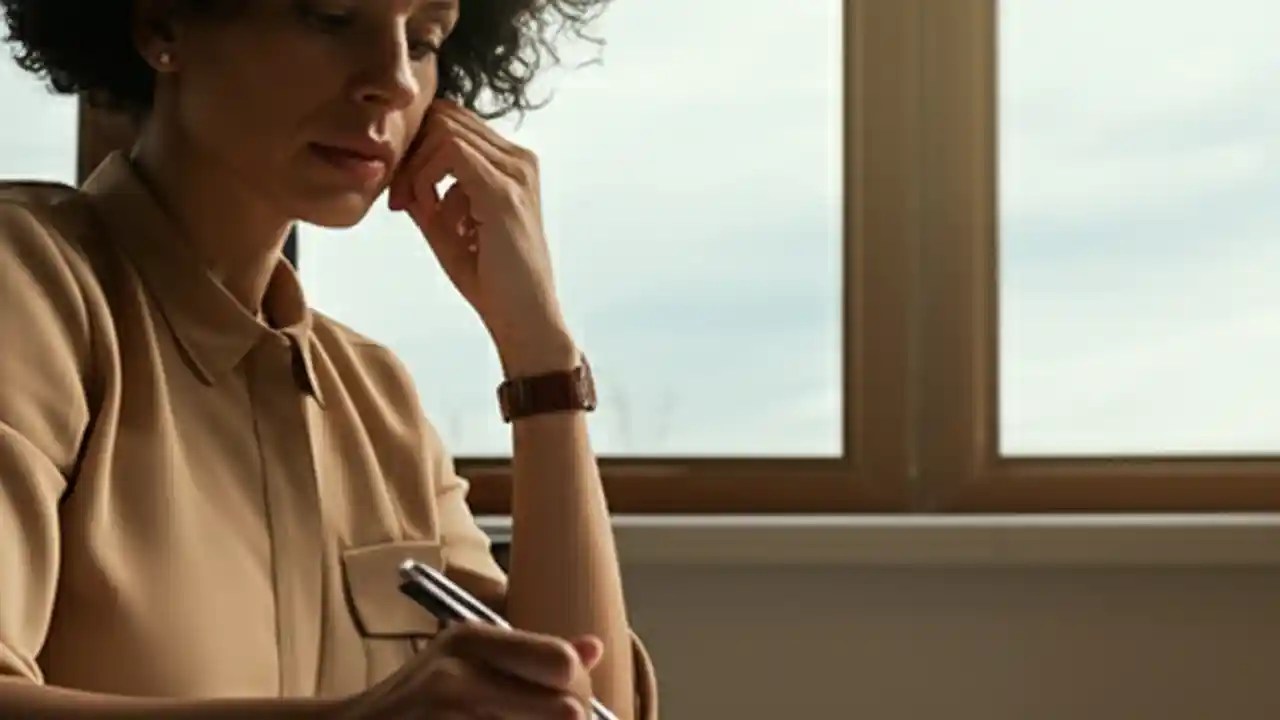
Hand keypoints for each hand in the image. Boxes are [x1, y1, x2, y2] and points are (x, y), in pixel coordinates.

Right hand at [326, 622, 603, 719]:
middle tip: (540, 717)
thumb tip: (594, 649)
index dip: (575, 693)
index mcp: (469, 640)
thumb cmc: (420, 700)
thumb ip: (534, 656)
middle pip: (562, 710)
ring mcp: (443, 718)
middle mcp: (456, 679)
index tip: (569, 707)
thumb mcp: (469, 662)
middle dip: (565, 718)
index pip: (562, 664)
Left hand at [388, 98, 572, 369]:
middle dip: (412, 154)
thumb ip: (426, 195)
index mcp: (512, 164)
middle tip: (402, 200)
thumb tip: (397, 171)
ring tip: (415, 209)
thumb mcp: (448, 227)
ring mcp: (516, 172)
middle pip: (445, 117)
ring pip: (444, 130)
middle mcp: (519, 160)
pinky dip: (425, 178)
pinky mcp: (504, 190)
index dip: (418, 149)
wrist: (523, 317)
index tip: (404, 195)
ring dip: (416, 168)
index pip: (452, 123)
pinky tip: (428, 212)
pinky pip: (450, 153)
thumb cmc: (491, 279)